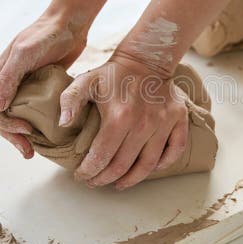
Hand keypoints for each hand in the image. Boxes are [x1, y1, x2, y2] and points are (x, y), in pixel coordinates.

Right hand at [0, 12, 87, 157]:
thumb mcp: (25, 53)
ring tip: (35, 150)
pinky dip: (36, 124)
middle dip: (12, 137)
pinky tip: (48, 133)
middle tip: (29, 153)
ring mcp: (22, 85)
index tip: (27, 131)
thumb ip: (8, 78)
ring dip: (21, 135)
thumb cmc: (45, 34)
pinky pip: (32, 110)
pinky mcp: (38, 86)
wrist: (68, 22)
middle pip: (1, 118)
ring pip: (15, 117)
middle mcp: (5, 82)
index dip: (5, 126)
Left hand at [60, 50, 188, 189]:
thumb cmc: (114, 75)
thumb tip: (64, 124)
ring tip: (119, 184)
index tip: (82, 175)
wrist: (147, 59)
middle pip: (123, 165)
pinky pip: (175, 149)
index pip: (102, 156)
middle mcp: (143, 123)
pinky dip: (163, 164)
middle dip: (105, 178)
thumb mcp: (85, 81)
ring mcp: (164, 122)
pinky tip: (149, 169)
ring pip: (148, 164)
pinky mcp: (179, 119)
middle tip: (96, 181)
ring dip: (132, 179)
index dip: (89, 171)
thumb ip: (69, 100)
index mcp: (119, 116)